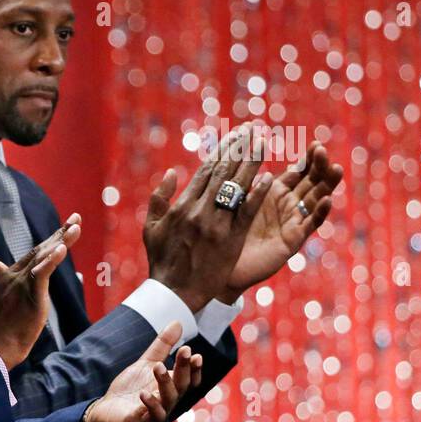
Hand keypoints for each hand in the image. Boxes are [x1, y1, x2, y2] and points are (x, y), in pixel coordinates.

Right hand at [0, 214, 80, 369]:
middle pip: (41, 250)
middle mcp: (15, 276)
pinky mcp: (30, 295)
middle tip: (76, 218)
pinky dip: (52, 259)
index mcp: (10, 277)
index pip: (34, 254)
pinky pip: (42, 273)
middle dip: (59, 233)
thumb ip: (3, 279)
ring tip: (75, 227)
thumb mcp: (0, 298)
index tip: (65, 227)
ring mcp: (21, 284)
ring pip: (43, 257)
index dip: (50, 240)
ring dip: (61, 241)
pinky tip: (62, 248)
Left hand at [83, 321, 202, 421]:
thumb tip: (178, 322)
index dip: (195, 368)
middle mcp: (168, 401)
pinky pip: (153, 416)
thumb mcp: (146, 363)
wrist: (107, 410)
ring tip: (158, 366)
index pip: (190, 379)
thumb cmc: (131, 388)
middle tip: (184, 350)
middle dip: (184, 368)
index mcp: (172, 387)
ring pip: (169, 399)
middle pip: (182, 385)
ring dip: (165, 382)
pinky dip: (151, 404)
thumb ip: (162, 346)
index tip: (196, 354)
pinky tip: (144, 393)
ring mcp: (157, 413)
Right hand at [144, 123, 274, 310]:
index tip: (236, 134)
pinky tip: (269, 179)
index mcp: (182, 206)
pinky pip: (246, 213)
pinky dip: (257, 195)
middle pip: (224, 172)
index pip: (206, 170)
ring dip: (252, 163)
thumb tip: (173, 172)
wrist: (175, 292)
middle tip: (254, 129)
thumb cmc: (162, 260)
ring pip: (237, 187)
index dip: (223, 150)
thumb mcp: (151, 228)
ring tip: (264, 142)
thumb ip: (160, 199)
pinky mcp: (230, 241)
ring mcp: (216, 226)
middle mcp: (200, 212)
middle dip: (240, 148)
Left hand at [221, 140, 342, 301]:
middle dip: (318, 165)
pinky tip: (326, 200)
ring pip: (316, 199)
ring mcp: (293, 222)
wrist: (222, 266)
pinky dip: (319, 212)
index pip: (298, 171)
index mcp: (275, 193)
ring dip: (327, 184)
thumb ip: (245, 179)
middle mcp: (288, 205)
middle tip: (322, 150)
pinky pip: (309, 225)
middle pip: (312, 181)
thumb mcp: (236, 199)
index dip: (308, 158)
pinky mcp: (293, 240)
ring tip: (335, 168)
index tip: (316, 142)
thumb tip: (243, 150)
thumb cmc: (225, 232)